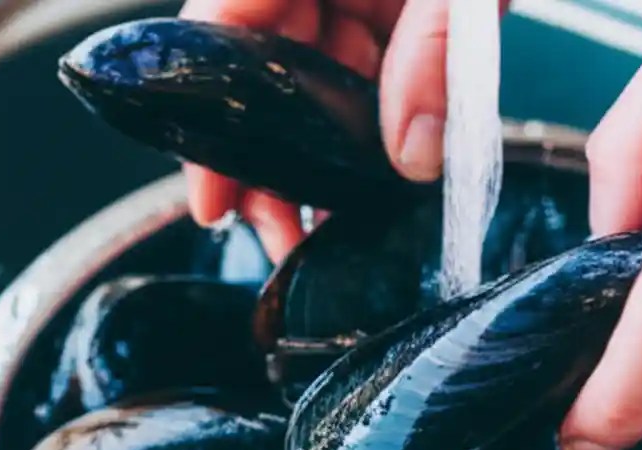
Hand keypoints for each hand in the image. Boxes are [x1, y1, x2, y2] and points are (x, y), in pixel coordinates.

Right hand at [180, 0, 500, 261]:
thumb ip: (432, 51)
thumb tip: (411, 156)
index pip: (223, 30)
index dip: (208, 120)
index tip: (215, 198)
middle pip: (263, 69)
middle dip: (266, 157)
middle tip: (280, 234)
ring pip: (315, 78)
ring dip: (317, 151)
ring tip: (322, 225)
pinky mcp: (393, 2)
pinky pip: (367, 67)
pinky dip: (369, 122)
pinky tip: (370, 177)